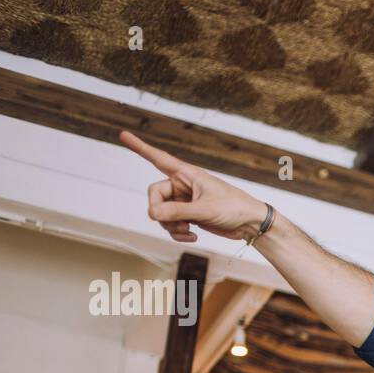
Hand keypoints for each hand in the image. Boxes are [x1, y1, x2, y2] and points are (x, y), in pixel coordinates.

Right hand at [119, 131, 269, 242]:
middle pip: (154, 195)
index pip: (158, 158)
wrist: (251, 224)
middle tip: (173, 223)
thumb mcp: (204, 210)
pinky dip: (177, 233)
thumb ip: (176, 212)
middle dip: (160, 212)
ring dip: (170, 226)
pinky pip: (171, 224)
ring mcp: (184, 201)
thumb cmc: (233, 208)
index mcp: (187, 173)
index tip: (122, 134)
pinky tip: (192, 237)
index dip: (139, 147)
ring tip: (188, 231)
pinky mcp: (188, 215)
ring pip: (162, 213)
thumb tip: (152, 214)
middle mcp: (182, 185)